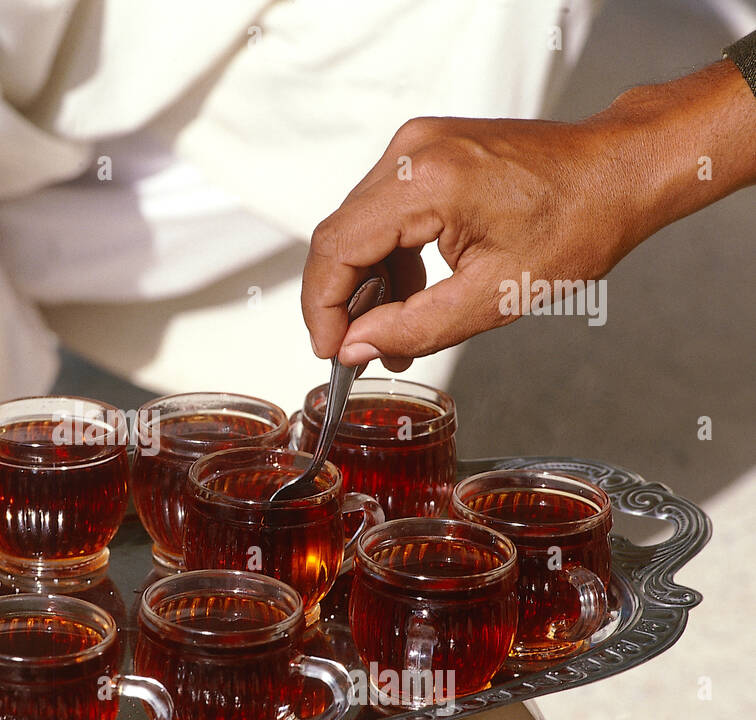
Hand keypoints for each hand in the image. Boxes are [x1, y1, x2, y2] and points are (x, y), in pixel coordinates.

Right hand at [302, 60, 755, 368]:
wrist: (618, 171)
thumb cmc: (580, 220)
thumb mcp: (497, 295)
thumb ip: (415, 328)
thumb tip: (356, 348)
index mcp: (426, 182)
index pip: (336, 248)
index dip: (322, 308)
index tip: (330, 350)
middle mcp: (411, 153)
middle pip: (338, 237)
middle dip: (341, 302)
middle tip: (357, 351)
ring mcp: (415, 148)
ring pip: (356, 227)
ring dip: (364, 284)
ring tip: (389, 334)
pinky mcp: (424, 154)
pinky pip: (381, 213)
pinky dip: (385, 259)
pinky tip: (407, 296)